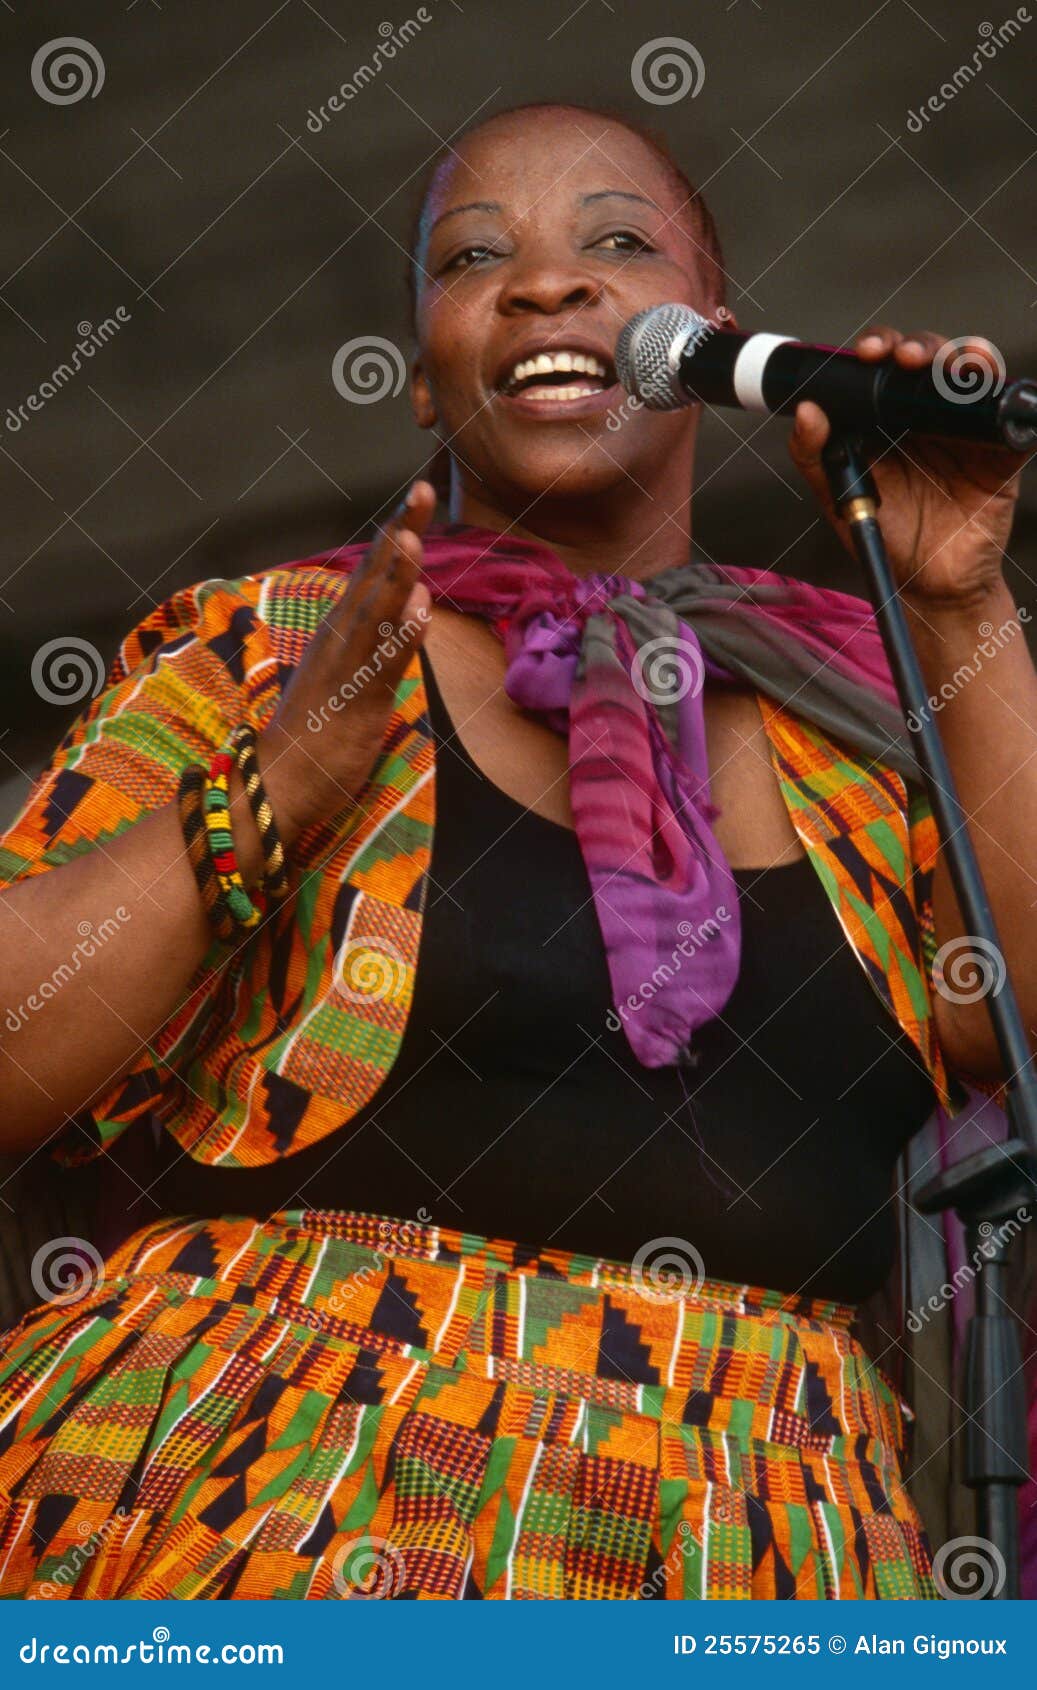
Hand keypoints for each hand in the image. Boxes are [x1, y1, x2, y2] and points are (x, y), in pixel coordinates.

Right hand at [257, 480, 434, 848]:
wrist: (279, 781)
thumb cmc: (316, 729)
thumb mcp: (354, 673)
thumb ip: (386, 635)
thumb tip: (416, 597)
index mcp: (337, 631)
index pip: (371, 574)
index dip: (395, 536)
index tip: (416, 501)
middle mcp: (338, 640)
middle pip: (373, 579)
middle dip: (398, 535)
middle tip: (420, 492)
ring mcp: (345, 668)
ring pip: (375, 614)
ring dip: (394, 576)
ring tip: (412, 536)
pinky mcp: (355, 702)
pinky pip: (382, 664)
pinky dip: (400, 636)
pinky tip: (419, 609)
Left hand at [787, 327, 1031, 610]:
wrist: (925, 584)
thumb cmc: (885, 535)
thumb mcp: (837, 494)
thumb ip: (813, 454)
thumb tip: (806, 412)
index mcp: (890, 416)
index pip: (888, 364)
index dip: (881, 346)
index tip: (866, 353)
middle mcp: (930, 415)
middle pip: (933, 358)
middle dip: (920, 345)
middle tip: (903, 358)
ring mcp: (967, 430)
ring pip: (974, 374)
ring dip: (965, 357)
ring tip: (948, 366)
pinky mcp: (1001, 452)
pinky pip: (1012, 416)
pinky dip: (1008, 397)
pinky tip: (991, 387)